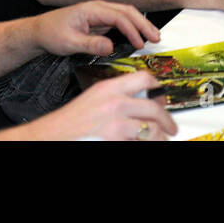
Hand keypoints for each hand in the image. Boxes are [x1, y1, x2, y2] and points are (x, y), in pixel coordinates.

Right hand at [27, 71, 176, 140]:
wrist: (51, 136)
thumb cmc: (70, 121)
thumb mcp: (94, 98)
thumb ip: (116, 96)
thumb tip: (140, 99)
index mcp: (109, 88)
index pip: (143, 78)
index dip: (158, 86)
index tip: (163, 94)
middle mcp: (114, 103)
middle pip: (153, 106)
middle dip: (167, 118)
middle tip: (171, 126)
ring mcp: (115, 123)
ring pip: (150, 128)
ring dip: (159, 135)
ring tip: (162, 139)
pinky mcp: (114, 140)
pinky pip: (139, 141)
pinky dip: (146, 143)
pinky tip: (146, 144)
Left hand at [30, 0, 160, 57]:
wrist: (40, 30)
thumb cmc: (52, 33)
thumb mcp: (69, 42)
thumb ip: (90, 44)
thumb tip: (110, 47)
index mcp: (92, 9)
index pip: (119, 17)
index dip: (132, 30)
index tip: (140, 43)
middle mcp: (99, 8)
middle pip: (128, 11)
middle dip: (144, 24)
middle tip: (156, 38)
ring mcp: (100, 13)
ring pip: (126, 15)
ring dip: (141, 24)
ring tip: (153, 37)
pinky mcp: (100, 20)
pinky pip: (121, 21)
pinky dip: (133, 27)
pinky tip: (139, 36)